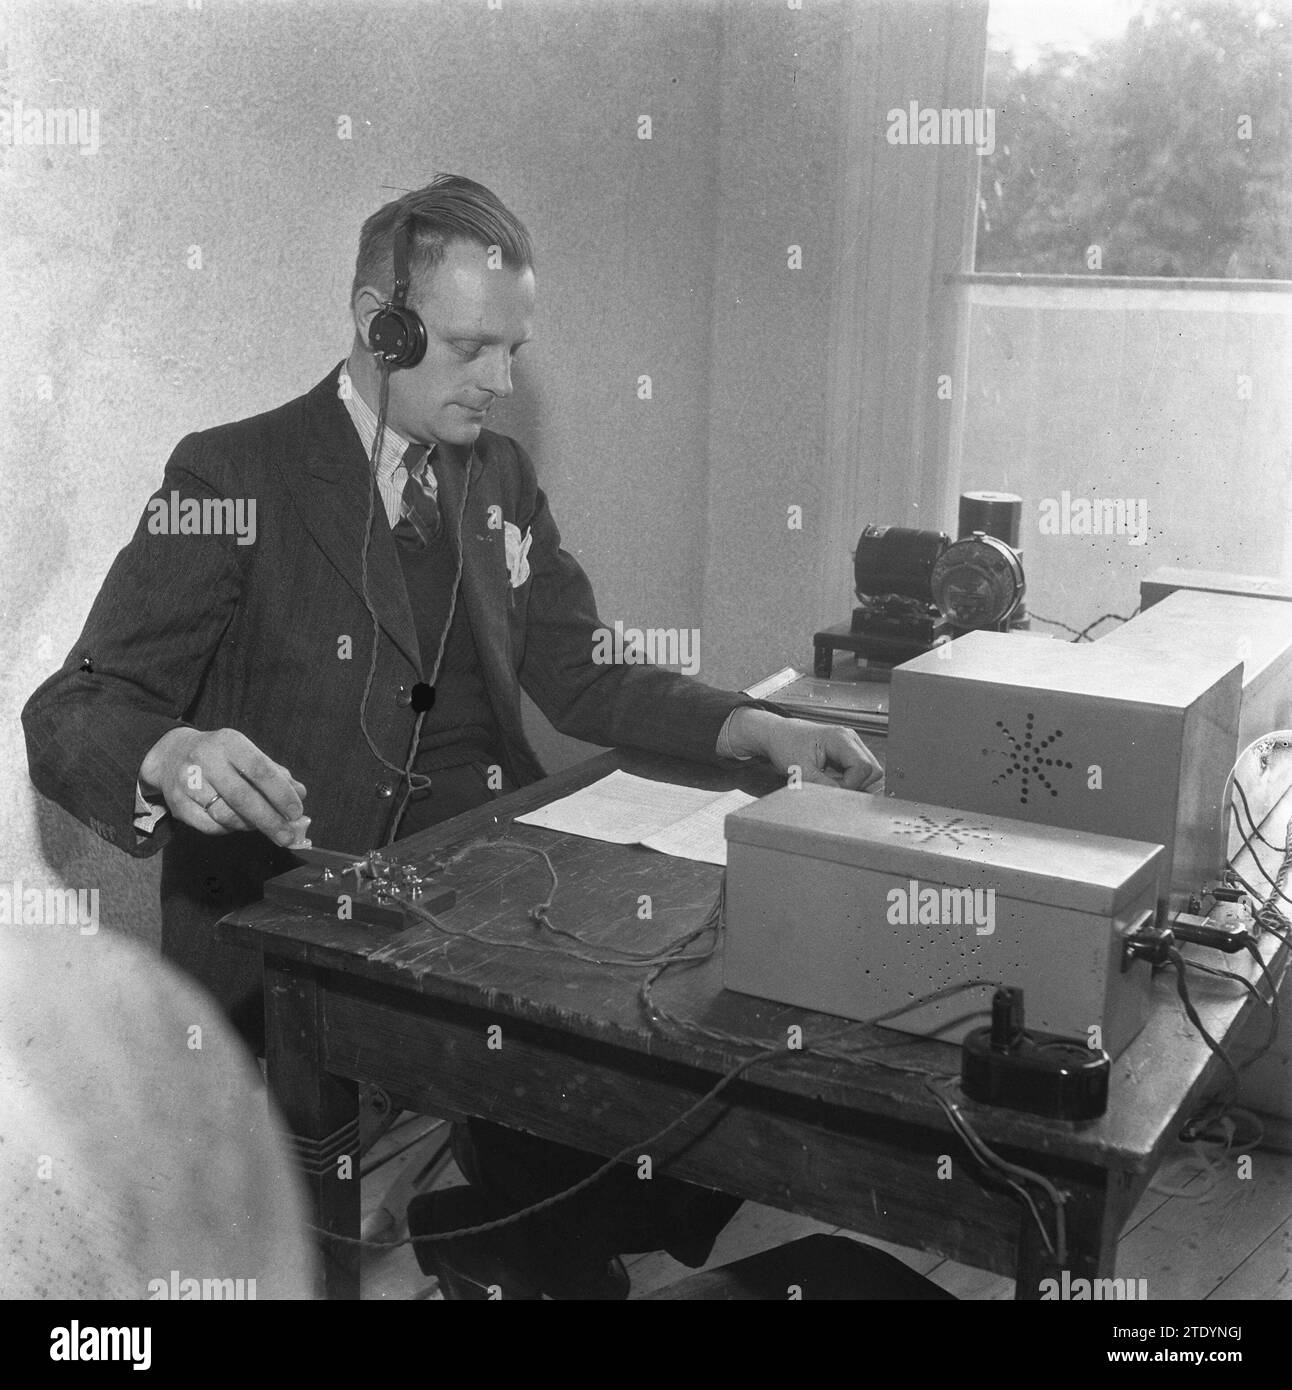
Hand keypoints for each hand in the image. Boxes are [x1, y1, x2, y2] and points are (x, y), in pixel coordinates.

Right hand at [139, 727, 309, 844]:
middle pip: (242, 797)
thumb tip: (300, 794)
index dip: (281, 794)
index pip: (260, 770)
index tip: (296, 812)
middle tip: (286, 836)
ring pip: (226, 815)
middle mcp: (206, 759)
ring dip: (250, 825)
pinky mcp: (177, 803)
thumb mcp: (247, 754)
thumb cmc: (221, 757)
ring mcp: (188, 782)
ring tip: (263, 826)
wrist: (170, 755)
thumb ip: (275, 774)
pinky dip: (230, 829)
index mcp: (229, 743)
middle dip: (269, 820)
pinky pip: (210, 826)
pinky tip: (238, 823)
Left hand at [728, 710, 883, 791]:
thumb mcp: (800, 769)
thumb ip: (822, 785)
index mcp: (841, 738)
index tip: (833, 789)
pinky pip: (860, 772)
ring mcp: (852, 745)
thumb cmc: (785, 745)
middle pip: (873, 770)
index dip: (851, 784)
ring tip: (829, 782)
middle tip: (831, 787)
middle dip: (855, 785)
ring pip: (870, 773)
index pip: (864, 767)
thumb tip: (841, 799)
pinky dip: (848, 781)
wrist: (778, 736)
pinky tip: (832, 779)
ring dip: (852, 783)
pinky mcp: (849, 752)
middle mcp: (851, 739)